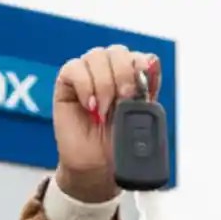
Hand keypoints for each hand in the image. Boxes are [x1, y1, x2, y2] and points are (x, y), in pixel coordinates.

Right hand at [52, 45, 161, 202]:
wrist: (98, 168)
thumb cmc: (118, 144)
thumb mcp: (140, 119)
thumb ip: (147, 90)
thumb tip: (153, 61)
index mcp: (133, 79)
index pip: (138, 56)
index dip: (141, 65)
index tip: (143, 85)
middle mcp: (111, 72)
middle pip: (118, 52)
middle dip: (124, 74)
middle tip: (124, 99)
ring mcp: (89, 75)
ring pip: (97, 56)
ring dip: (104, 83)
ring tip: (104, 110)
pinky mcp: (67, 83)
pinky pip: (74, 68)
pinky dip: (85, 85)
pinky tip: (90, 106)